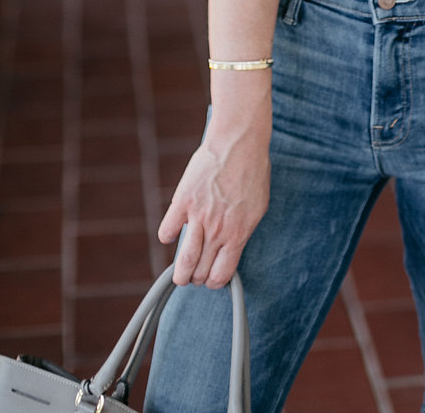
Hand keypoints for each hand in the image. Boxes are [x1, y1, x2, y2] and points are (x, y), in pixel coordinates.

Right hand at [158, 112, 270, 287]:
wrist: (239, 142)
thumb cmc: (253, 172)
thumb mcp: (257, 208)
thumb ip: (242, 231)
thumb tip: (232, 250)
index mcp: (238, 234)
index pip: (221, 274)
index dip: (214, 282)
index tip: (210, 279)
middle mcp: (218, 230)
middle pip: (200, 271)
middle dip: (196, 278)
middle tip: (194, 274)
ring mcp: (199, 217)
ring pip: (183, 261)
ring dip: (180, 272)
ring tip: (179, 273)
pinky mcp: (183, 201)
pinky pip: (167, 232)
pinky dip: (167, 237)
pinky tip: (172, 233)